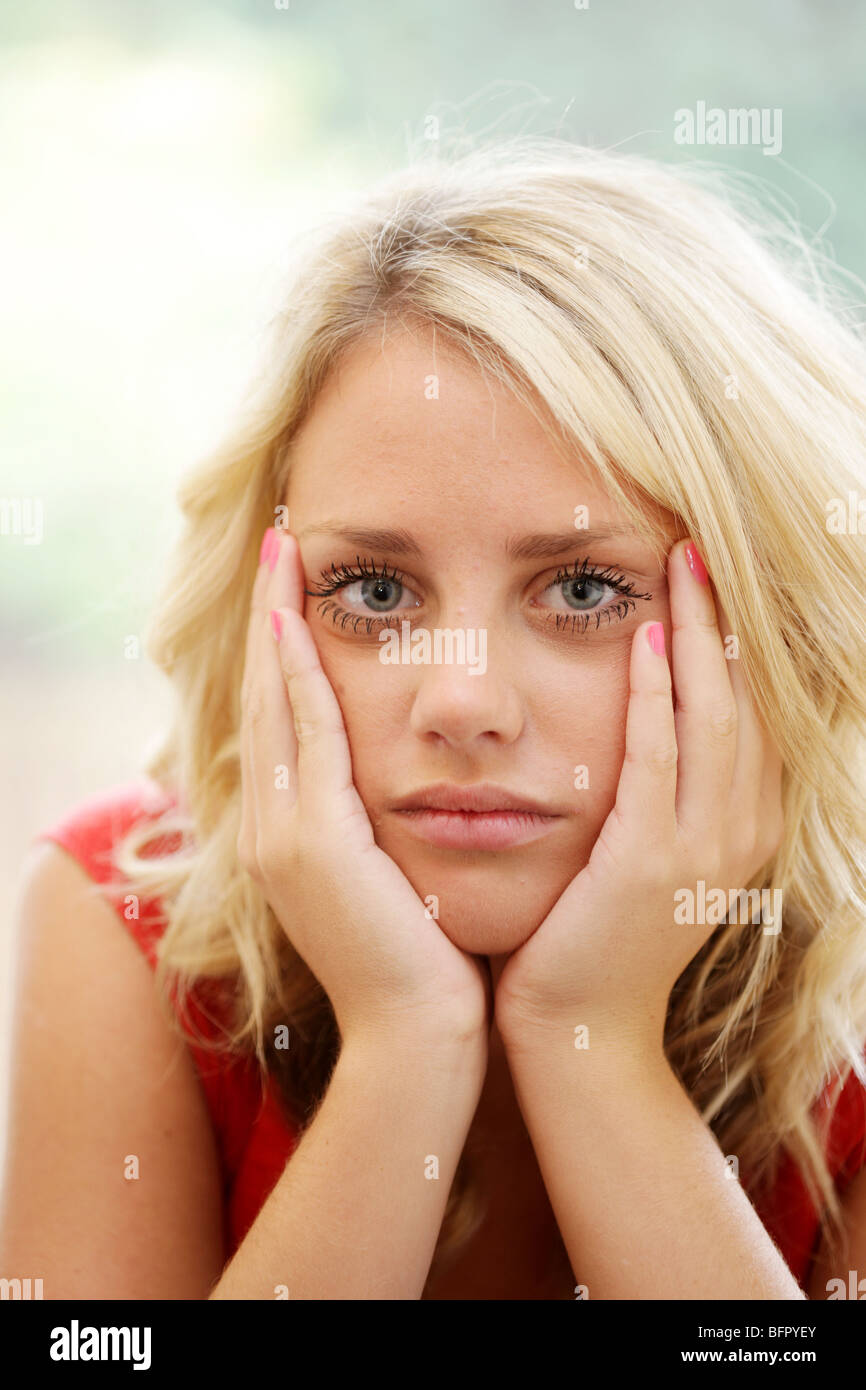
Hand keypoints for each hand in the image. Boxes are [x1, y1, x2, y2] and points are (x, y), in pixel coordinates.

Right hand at [237, 526, 492, 1048]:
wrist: (420, 1037)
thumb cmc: (423, 961)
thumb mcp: (393, 880)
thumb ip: (382, 826)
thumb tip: (406, 779)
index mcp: (293, 834)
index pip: (282, 720)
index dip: (281, 651)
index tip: (295, 587)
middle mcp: (273, 828)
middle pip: (264, 699)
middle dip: (268, 619)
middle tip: (278, 543)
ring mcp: (282, 836)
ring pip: (273, 707)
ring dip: (275, 627)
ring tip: (281, 556)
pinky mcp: (312, 844)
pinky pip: (306, 742)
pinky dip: (297, 681)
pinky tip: (297, 626)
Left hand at [494, 538, 784, 1054]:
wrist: (577, 1029)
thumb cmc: (594, 933)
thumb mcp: (645, 854)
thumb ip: (661, 790)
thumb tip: (649, 717)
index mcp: (741, 825)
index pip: (751, 711)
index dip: (735, 640)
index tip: (711, 574)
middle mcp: (739, 831)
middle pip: (743, 698)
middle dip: (723, 619)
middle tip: (701, 543)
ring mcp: (703, 850)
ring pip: (712, 715)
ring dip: (696, 633)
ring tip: (682, 563)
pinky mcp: (650, 863)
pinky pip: (659, 757)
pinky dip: (655, 691)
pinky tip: (642, 635)